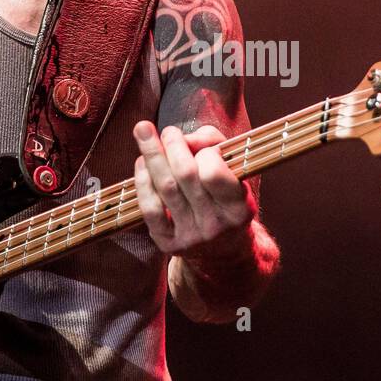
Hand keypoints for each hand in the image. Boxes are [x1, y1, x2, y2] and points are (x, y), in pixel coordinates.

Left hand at [132, 121, 256, 261]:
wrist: (222, 250)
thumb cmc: (224, 197)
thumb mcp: (232, 171)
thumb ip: (212, 144)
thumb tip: (183, 137)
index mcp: (239, 208)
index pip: (214, 173)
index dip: (204, 153)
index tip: (201, 146)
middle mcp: (216, 225)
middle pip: (185, 176)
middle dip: (172, 146)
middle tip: (167, 130)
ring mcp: (191, 237)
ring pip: (165, 188)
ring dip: (152, 155)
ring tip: (142, 131)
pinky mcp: (169, 244)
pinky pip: (150, 209)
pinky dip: (142, 182)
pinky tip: (141, 163)